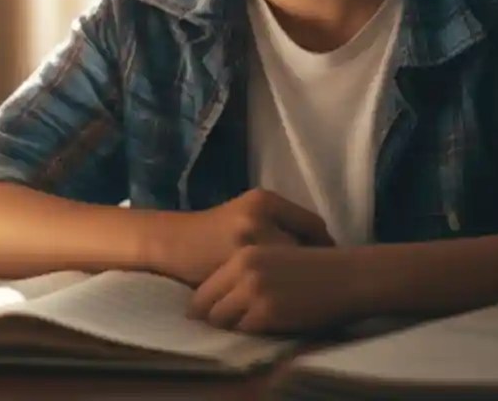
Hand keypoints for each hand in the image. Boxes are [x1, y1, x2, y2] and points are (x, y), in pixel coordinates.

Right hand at [151, 189, 334, 285]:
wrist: (171, 243)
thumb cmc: (212, 232)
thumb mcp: (247, 216)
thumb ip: (278, 225)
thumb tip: (319, 246)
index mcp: (265, 200)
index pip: (313, 225)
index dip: (324, 245)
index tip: (325, 261)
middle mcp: (259, 215)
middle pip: (306, 246)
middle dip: (311, 264)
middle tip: (316, 280)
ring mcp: (247, 240)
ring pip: (289, 267)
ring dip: (297, 280)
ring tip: (300, 290)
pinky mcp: (236, 265)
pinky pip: (269, 283)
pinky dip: (278, 291)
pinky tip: (278, 297)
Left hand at [188, 245, 362, 333]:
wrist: (348, 276)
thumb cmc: (316, 265)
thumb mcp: (273, 255)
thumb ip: (246, 271)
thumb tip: (221, 296)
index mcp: (243, 253)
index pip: (205, 287)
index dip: (207, 305)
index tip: (216, 314)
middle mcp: (243, 269)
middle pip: (205, 305)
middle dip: (215, 317)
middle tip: (232, 323)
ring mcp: (253, 290)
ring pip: (221, 320)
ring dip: (233, 325)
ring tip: (252, 323)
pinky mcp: (266, 311)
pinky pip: (245, 330)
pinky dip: (253, 332)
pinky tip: (269, 325)